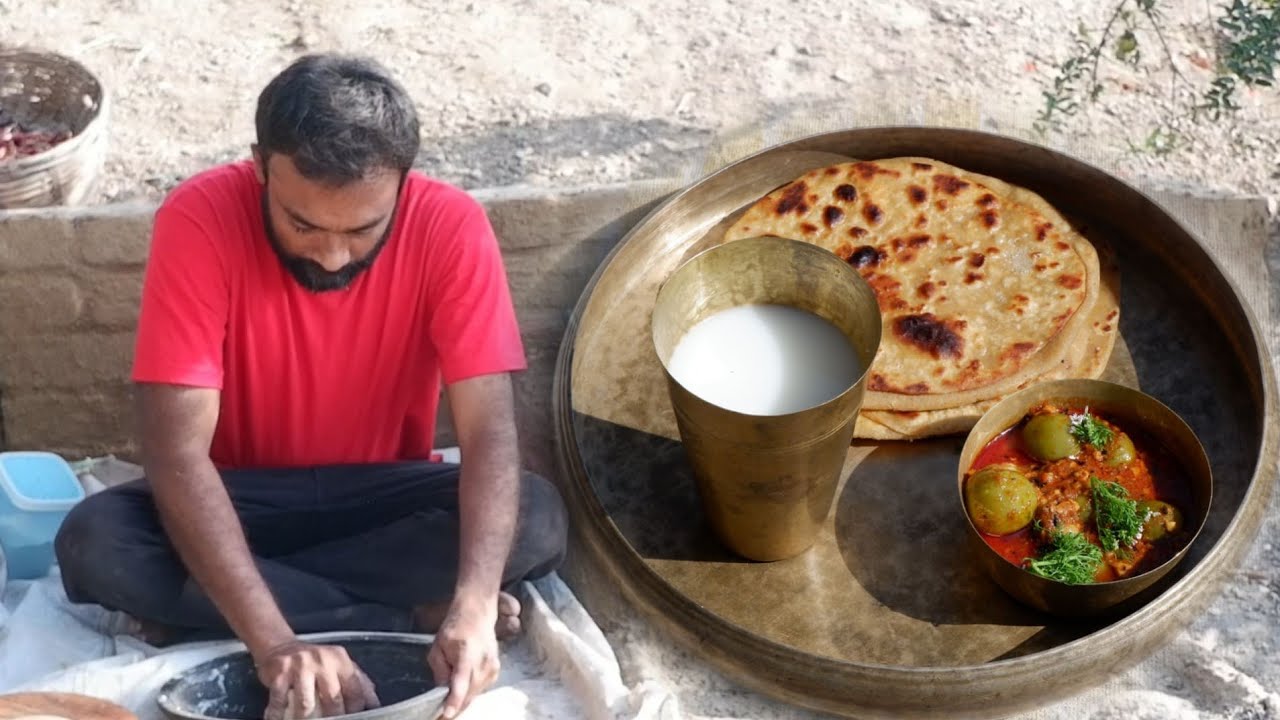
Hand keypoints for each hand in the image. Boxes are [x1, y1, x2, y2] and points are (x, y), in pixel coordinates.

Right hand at [256, 640, 379, 718]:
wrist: (279, 646)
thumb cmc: (313, 661)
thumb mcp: (338, 664)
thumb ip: (357, 681)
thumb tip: (373, 702)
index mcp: (340, 659)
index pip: (355, 689)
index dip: (356, 709)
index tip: (354, 717)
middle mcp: (321, 660)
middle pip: (333, 699)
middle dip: (334, 718)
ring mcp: (299, 666)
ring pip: (307, 706)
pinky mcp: (279, 674)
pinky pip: (280, 703)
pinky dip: (279, 715)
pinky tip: (281, 718)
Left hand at [426, 597, 501, 718]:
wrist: (477, 613)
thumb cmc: (456, 626)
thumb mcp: (438, 647)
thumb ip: (439, 670)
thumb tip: (442, 690)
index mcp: (467, 654)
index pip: (461, 684)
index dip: (454, 701)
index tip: (446, 713)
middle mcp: (483, 663)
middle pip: (469, 694)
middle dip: (455, 707)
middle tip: (440, 715)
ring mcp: (492, 667)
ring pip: (476, 694)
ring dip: (463, 700)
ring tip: (449, 702)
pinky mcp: (496, 670)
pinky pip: (481, 689)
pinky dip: (471, 692)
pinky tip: (463, 690)